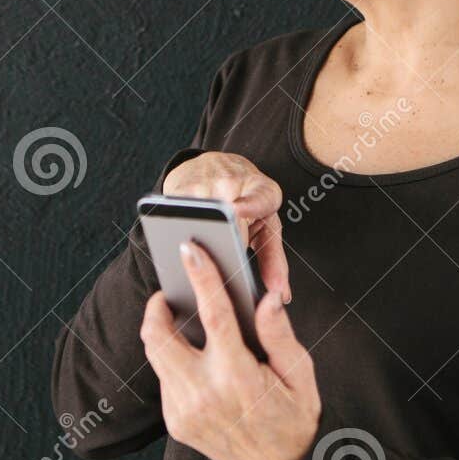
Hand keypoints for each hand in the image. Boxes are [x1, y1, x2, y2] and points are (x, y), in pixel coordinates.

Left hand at [140, 237, 319, 459]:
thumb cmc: (294, 417)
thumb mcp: (300, 375)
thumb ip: (279, 334)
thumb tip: (266, 297)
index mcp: (238, 376)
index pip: (213, 315)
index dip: (201, 277)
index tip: (190, 249)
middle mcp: (204, 394)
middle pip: (159, 335)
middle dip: (157, 306)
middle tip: (169, 291)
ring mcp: (185, 411)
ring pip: (155, 356)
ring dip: (161, 331)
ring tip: (177, 317)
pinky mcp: (176, 423)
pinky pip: (164, 379)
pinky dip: (172, 359)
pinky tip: (191, 354)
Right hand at [163, 151, 291, 303]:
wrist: (217, 163)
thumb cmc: (246, 200)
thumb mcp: (267, 224)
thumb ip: (274, 260)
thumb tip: (281, 296)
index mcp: (264, 191)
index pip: (258, 199)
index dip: (247, 205)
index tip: (234, 210)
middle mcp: (234, 181)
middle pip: (224, 222)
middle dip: (223, 247)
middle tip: (222, 268)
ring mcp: (205, 182)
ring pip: (198, 219)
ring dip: (200, 240)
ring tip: (202, 255)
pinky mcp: (180, 187)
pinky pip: (178, 215)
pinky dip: (179, 231)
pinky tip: (182, 240)